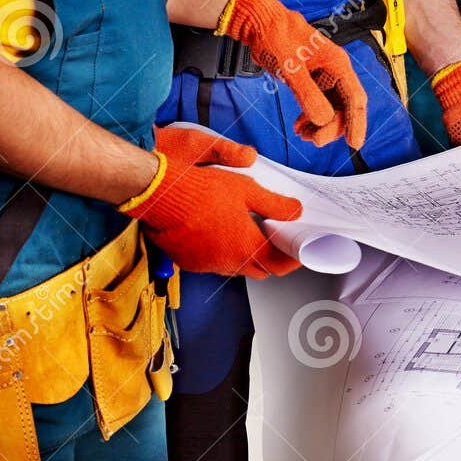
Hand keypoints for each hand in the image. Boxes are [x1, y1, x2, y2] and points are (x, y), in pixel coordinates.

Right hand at [125, 128, 302, 277]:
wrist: (161, 195)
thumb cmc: (203, 191)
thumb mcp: (248, 190)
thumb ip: (276, 205)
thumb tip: (295, 211)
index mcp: (246, 248)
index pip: (279, 264)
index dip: (292, 259)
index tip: (299, 251)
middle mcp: (226, 263)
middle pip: (259, 269)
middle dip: (271, 258)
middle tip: (277, 239)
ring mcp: (205, 265)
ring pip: (234, 268)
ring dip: (245, 255)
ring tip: (250, 232)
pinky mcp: (188, 262)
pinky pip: (212, 263)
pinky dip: (223, 253)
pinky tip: (222, 233)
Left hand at [219, 0, 367, 150]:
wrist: (259, 22)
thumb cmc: (276, 37)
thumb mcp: (290, 67)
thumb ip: (308, 94)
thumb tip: (323, 120)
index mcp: (337, 64)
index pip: (355, 98)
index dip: (356, 123)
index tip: (354, 144)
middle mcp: (335, 71)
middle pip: (345, 107)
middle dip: (333, 127)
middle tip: (313, 140)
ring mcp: (324, 76)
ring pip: (333, 108)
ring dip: (321, 125)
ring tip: (302, 134)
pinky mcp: (312, 80)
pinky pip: (319, 104)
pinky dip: (312, 118)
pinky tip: (299, 126)